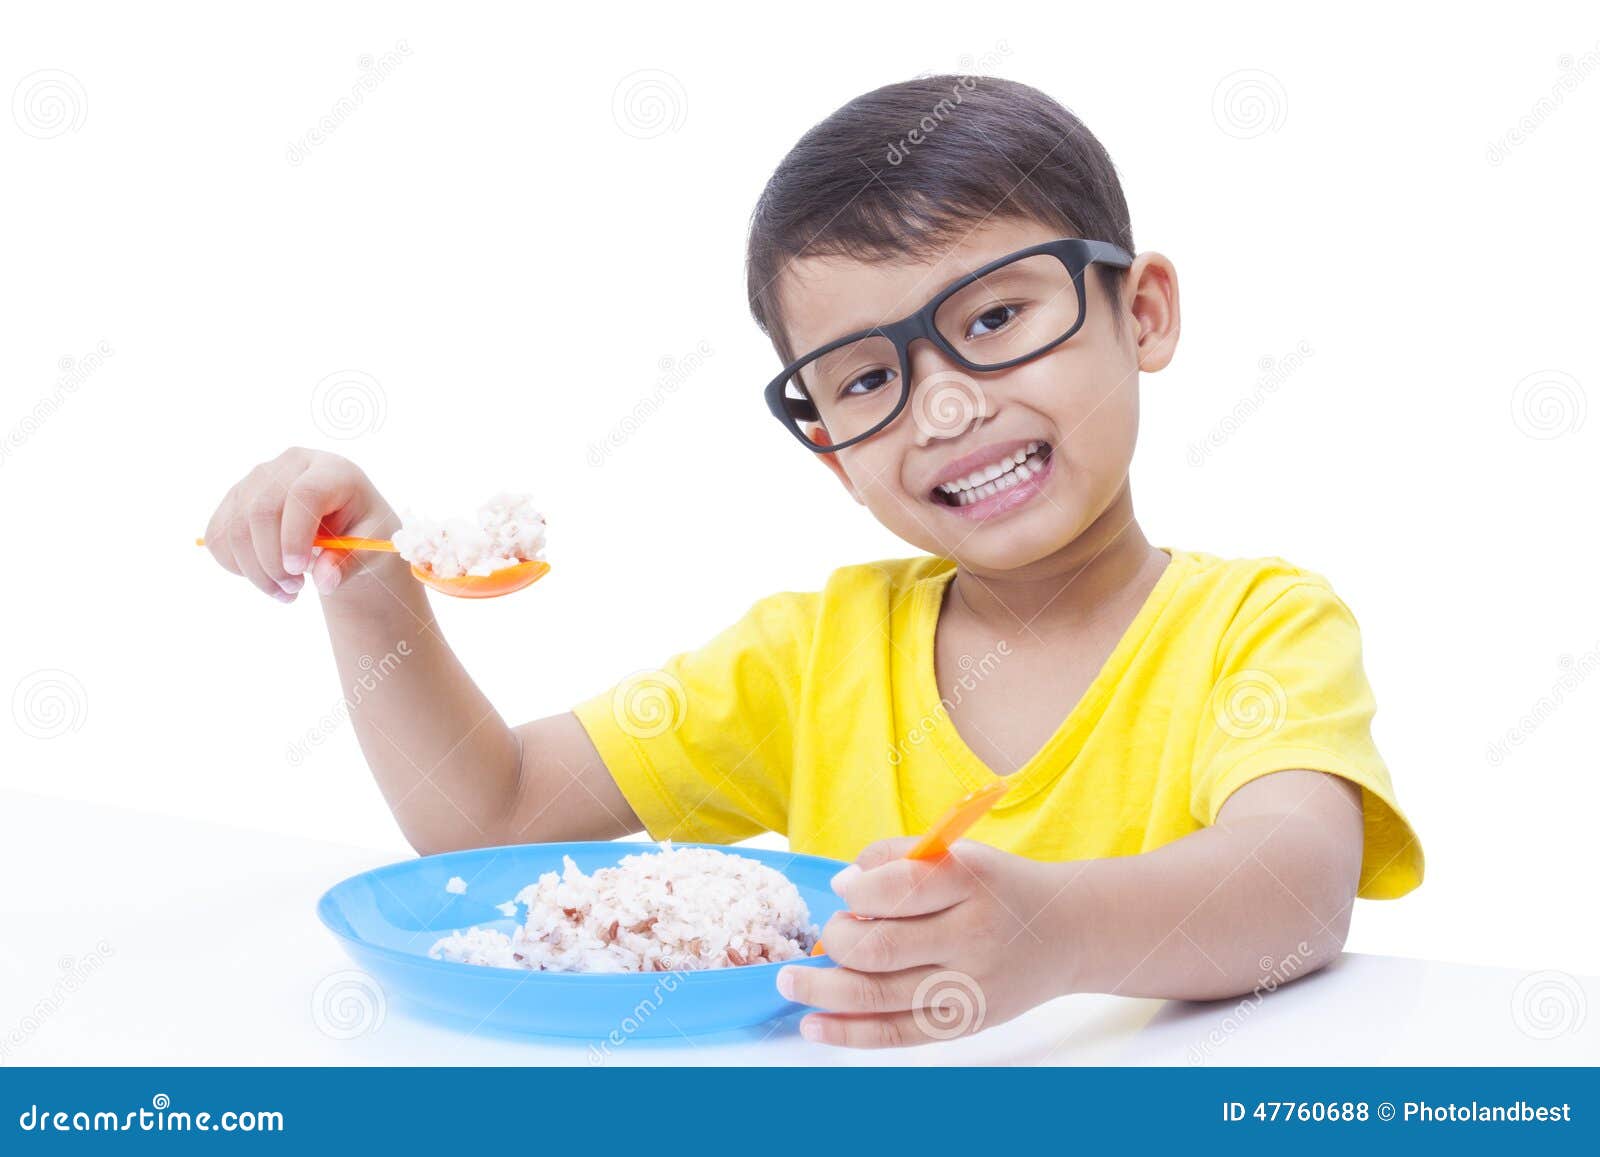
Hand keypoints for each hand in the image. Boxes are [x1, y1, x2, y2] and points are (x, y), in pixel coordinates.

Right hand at [203, 447, 398, 602]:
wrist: (343, 522)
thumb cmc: (361, 529)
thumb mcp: (371, 546)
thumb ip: (350, 562)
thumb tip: (325, 581)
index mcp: (331, 470)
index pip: (304, 494)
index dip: (295, 535)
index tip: (299, 570)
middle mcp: (290, 465)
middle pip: (262, 511)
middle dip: (273, 562)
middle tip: (295, 589)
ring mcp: (257, 479)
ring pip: (236, 528)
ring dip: (255, 571)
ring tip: (285, 590)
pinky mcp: (235, 498)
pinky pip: (218, 535)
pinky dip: (235, 565)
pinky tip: (263, 575)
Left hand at [777, 837, 1068, 1047]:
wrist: (1066, 932)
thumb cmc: (996, 886)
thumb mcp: (958, 853)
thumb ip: (898, 858)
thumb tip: (843, 885)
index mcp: (971, 882)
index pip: (900, 887)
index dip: (857, 889)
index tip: (842, 889)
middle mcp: (972, 937)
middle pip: (881, 947)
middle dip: (835, 940)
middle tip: (826, 933)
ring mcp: (969, 987)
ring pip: (879, 995)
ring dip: (823, 989)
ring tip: (792, 981)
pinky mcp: (963, 1023)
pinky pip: (896, 1033)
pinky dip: (848, 1032)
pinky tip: (814, 1025)